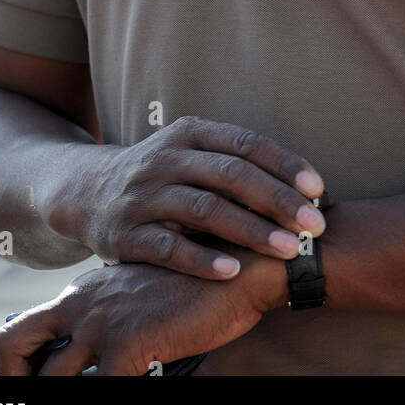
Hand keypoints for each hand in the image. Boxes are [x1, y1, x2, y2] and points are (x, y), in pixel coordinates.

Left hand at [0, 251, 288, 375]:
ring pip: (49, 380)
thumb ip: (116, 316)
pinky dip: (113, 400)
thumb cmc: (201, 286)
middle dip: (12, 382)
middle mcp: (82, 303)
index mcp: (83, 293)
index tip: (31, 386)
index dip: (18, 367)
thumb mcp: (144, 296)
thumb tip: (104, 358)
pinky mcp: (127, 343)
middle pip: (12, 343)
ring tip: (87, 404)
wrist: (242, 266)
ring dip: (58, 400)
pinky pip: (102, 392)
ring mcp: (101, 322)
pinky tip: (141, 389)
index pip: (23, 330)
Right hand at [48, 114, 324, 279]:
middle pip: (231, 175)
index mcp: (189, 133)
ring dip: (250, 230)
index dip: (284, 165)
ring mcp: (145, 195)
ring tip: (287, 249)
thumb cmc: (161, 176)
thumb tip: (304, 190)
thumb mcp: (190, 154)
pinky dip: (201, 259)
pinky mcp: (126, 232)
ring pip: (204, 210)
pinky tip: (233, 271)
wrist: (86, 191)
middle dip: (277, 200)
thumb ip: (235, 165)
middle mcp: (167, 158)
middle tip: (313, 226)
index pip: (245, 143)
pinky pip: (168, 247)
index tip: (318, 189)